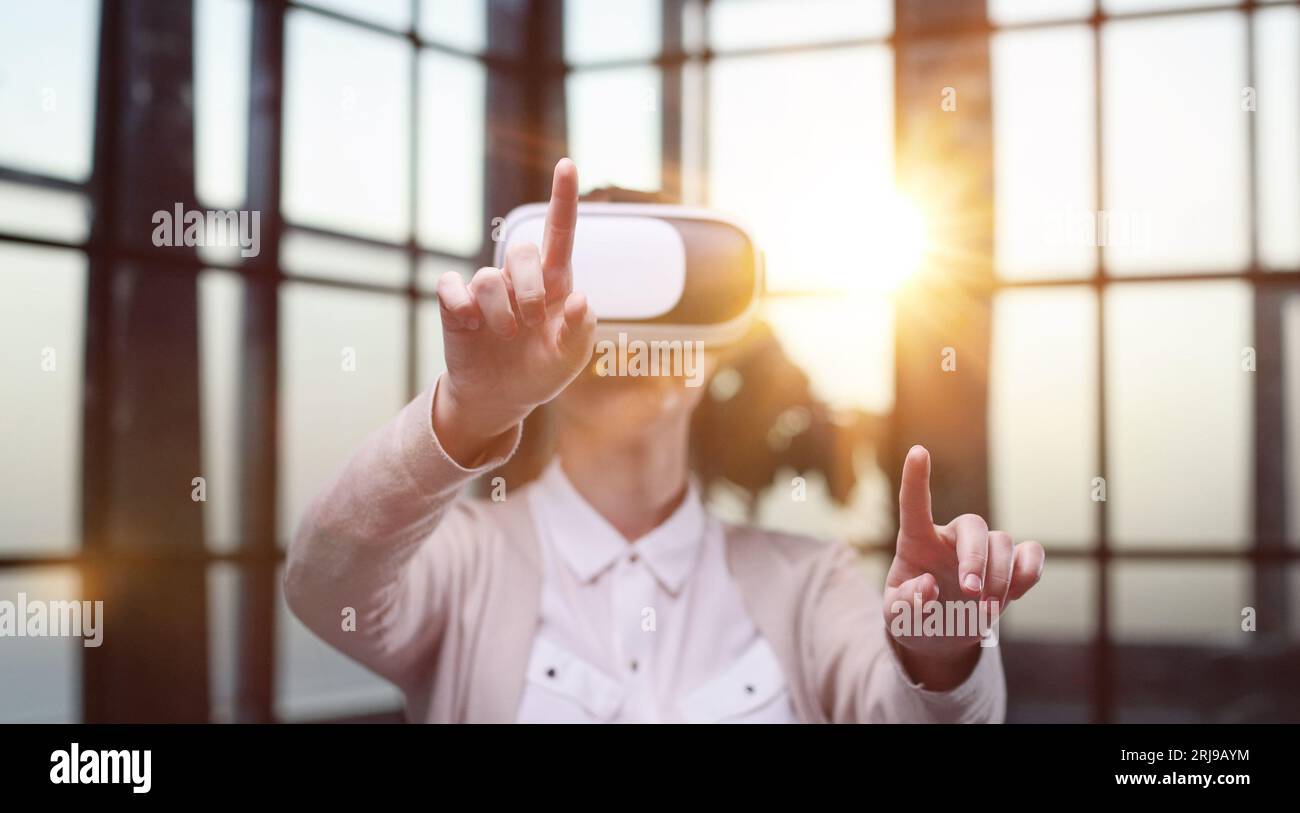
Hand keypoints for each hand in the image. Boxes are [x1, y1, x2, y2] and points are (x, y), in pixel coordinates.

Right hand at [432, 158, 596, 465]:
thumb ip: (581, 331)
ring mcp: (486, 289)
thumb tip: (580, 300)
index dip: (563, 198)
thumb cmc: (540, 370)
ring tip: (506, 336)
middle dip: (529, 288)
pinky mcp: (456, 303)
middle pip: (522, 251)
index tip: (568, 163)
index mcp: (555, 282)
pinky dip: (461, 305)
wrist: (500, 398)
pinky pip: (451, 286)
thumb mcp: (569, 358)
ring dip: (499, 312)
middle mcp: (519, 278)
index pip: (560, 232)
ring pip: (488, 277)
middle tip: (531, 323)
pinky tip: (469, 324)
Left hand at [883, 445, 1044, 687]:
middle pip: (972, 524)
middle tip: (970, 591)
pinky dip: (1028, 572)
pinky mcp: (1011, 566)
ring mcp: (984, 550)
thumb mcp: (897, 619)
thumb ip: (906, 603)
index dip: (915, 478)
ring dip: (999, 578)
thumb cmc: (914, 619)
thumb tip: (928, 584)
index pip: (914, 504)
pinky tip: (1018, 594)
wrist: (941, 638)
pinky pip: (1031, 554)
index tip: (917, 452)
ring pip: (1002, 542)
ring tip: (986, 611)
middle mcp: (951, 539)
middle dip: (975, 558)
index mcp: (916, 543)